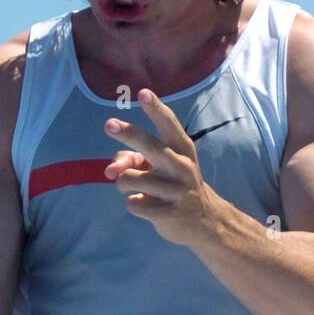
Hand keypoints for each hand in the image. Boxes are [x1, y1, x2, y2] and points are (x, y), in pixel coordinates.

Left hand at [103, 89, 214, 245]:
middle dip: (128, 133)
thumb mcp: (159, 168)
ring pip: (131, 178)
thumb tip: (110, 169)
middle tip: (108, 124)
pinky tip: (145, 205)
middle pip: (149, 146)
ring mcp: (177, 191)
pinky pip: (134, 204)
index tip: (143, 93)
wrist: (204, 221)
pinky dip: (133, 203)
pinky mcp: (169, 214)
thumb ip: (133, 160)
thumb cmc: (175, 185)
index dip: (155, 109)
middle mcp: (182, 167)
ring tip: (130, 187)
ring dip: (122, 182)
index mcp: (182, 150)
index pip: (168, 125)